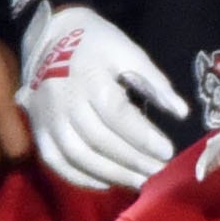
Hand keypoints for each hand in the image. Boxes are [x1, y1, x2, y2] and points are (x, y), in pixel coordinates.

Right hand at [17, 0, 186, 191]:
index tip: (167, 151)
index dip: (143, 137)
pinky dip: (81, 178)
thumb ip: (154, 81)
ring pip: (77, 156)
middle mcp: (64, 100)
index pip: (117, 115)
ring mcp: (47, 118)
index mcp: (89, 77)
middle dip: (131, 160)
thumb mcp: (128, 51)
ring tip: (139, 182)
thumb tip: (181, 113)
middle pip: (98, 140)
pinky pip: (56, 162)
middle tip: (158, 172)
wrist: (51, 37)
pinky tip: (107, 184)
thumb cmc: (97, 44)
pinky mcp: (38, 130)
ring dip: (110, 174)